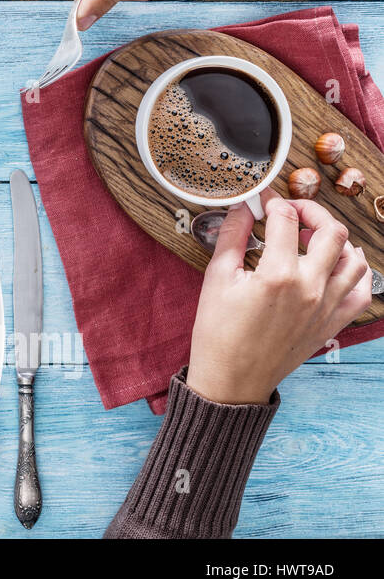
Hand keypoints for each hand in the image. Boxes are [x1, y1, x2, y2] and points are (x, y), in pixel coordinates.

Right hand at [187, 195, 372, 404]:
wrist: (232, 378)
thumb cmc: (219, 332)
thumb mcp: (217, 278)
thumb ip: (232, 236)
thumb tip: (242, 208)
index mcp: (277, 274)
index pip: (284, 219)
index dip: (271, 201)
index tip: (261, 199)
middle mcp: (310, 287)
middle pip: (331, 230)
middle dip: (311, 211)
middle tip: (291, 210)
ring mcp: (327, 306)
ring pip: (353, 258)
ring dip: (335, 240)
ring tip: (311, 237)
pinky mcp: (333, 322)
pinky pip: (361, 291)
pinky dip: (354, 272)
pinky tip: (334, 264)